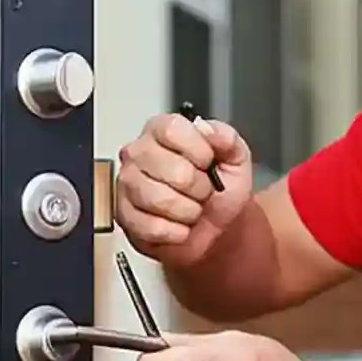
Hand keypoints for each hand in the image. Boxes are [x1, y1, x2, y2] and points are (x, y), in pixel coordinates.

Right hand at [116, 113, 252, 266]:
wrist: (218, 229)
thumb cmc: (221, 189)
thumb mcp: (235, 158)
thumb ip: (226, 138)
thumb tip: (206, 128)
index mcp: (162, 130)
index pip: (172, 130)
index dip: (198, 151)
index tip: (209, 162)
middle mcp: (138, 153)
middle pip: (172, 169)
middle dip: (199, 187)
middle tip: (202, 190)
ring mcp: (127, 184)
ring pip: (160, 200)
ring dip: (188, 211)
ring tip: (191, 208)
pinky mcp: (125, 216)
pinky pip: (153, 227)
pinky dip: (176, 232)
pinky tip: (179, 224)